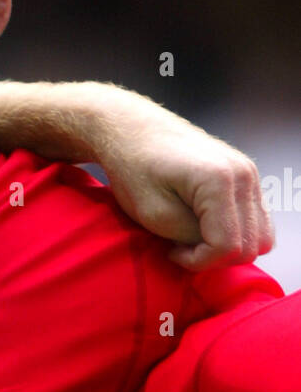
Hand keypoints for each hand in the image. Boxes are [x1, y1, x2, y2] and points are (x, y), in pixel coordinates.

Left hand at [85, 93, 273, 270]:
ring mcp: (249, 173)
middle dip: (214, 257)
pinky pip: (256, 221)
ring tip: (191, 238)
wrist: (131, 130)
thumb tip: (216, 249)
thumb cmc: (134, 169)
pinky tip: (203, 227)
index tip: (171, 252)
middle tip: (180, 247)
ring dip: (227, 247)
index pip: (228, 246)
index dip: (198, 261)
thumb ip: (192, 238)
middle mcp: (244, 174)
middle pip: (251, 246)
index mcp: (220, 181)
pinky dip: (235, 233)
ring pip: (260, 237)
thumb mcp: (155, 214)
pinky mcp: (246, 176)